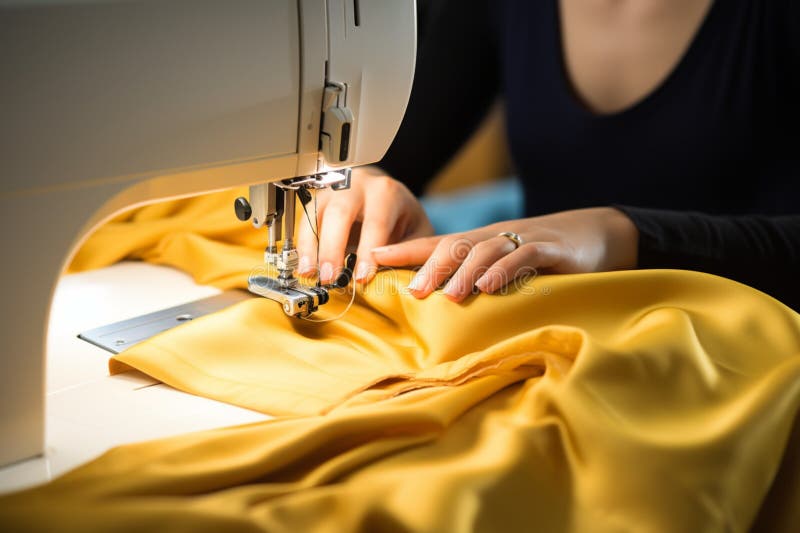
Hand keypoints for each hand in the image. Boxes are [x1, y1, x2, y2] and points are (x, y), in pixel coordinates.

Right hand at [296, 166, 433, 283]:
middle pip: (340, 212)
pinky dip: (303, 244)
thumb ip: (407, 254)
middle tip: (330, 277)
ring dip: (310, 246)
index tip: (362, 278)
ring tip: (309, 273)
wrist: (386, 195)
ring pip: (316, 213)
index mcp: (386, 191)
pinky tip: (303, 264)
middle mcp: (358, 185)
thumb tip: (392, 279)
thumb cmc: (402, 217)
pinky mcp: (318, 200)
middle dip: (333, 247)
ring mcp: (334, 190)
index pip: (376, 222)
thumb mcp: (418, 232)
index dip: (368, 251)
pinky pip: (306, 220)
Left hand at [372, 207, 638, 301]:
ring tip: (447, 295)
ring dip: (464, 272)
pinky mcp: (550, 249)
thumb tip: (439, 309)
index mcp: (480, 242)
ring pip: (485, 250)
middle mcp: (495, 237)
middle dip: (430, 266)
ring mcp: (522, 240)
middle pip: (455, 245)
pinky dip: (505, 270)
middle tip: (411, 291)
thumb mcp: (506, 267)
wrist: (597, 233)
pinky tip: (490, 286)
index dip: (404, 250)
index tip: (373, 258)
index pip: (436, 243)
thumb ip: (477, 281)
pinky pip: (523, 255)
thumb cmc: (543, 256)